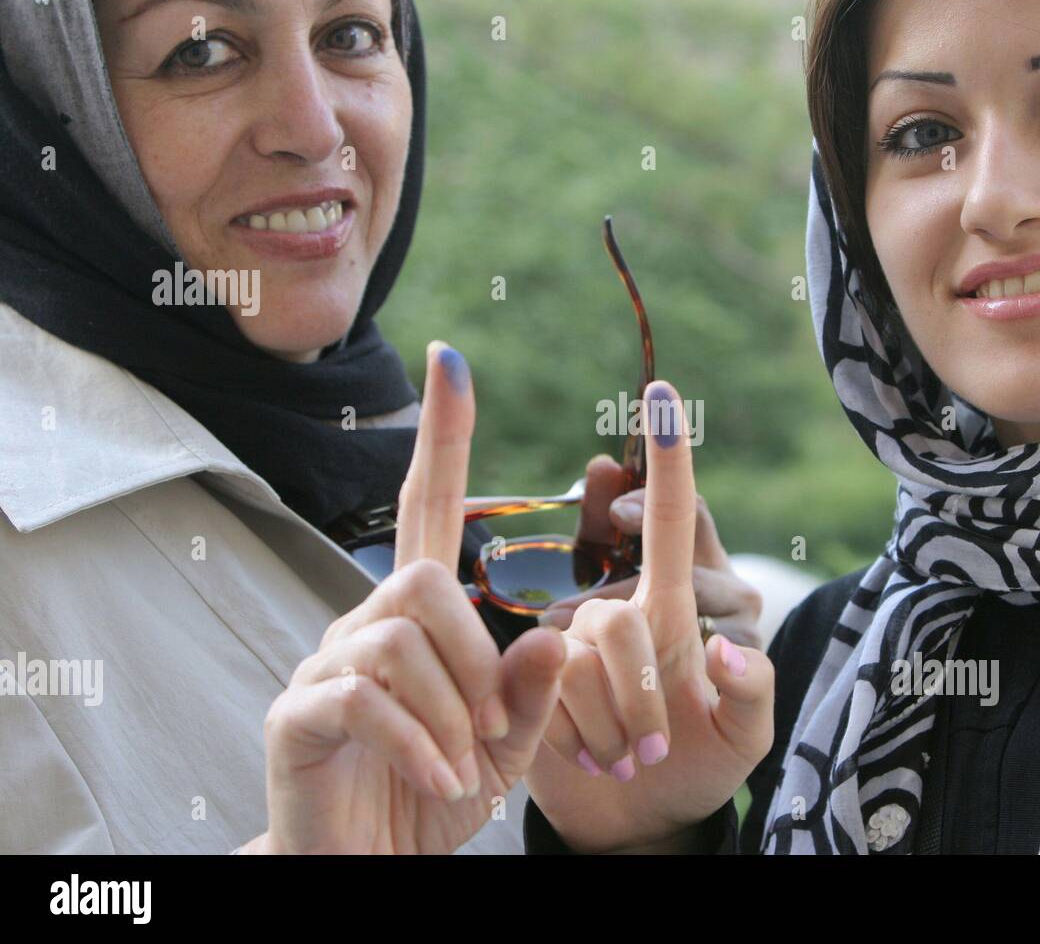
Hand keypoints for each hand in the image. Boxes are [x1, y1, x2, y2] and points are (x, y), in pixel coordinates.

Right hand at [251, 342, 566, 853]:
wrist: (366, 869)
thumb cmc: (435, 793)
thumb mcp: (506, 743)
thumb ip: (531, 691)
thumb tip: (551, 636)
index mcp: (416, 617)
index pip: (427, 503)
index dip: (442, 435)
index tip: (452, 360)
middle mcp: (363, 623)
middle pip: (424, 579)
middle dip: (476, 655)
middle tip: (495, 726)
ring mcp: (324, 666)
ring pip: (400, 640)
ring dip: (455, 710)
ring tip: (466, 762)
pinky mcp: (297, 715)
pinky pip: (367, 700)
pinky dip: (422, 746)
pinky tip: (442, 781)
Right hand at [524, 381, 774, 853]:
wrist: (636, 816)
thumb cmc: (704, 766)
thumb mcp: (746, 739)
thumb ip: (754, 690)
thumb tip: (721, 644)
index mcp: (698, 601)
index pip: (678, 517)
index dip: (667, 464)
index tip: (659, 404)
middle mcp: (640, 600)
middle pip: (626, 584)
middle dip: (636, 652)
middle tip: (651, 731)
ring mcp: (588, 631)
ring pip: (583, 628)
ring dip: (603, 695)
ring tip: (624, 752)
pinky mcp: (545, 665)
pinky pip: (545, 665)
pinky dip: (563, 705)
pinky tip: (584, 745)